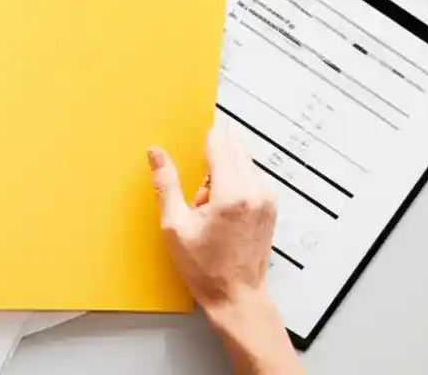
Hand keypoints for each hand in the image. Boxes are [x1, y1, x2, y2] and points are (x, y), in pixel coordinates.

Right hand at [149, 120, 303, 374]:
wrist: (238, 297)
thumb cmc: (207, 269)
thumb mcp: (175, 227)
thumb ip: (166, 184)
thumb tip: (156, 153)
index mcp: (231, 194)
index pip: (220, 143)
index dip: (206, 134)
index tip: (194, 130)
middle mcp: (255, 191)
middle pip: (235, 147)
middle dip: (213, 155)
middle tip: (197, 183)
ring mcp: (267, 198)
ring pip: (243, 161)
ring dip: (224, 170)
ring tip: (207, 203)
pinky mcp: (270, 205)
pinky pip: (251, 177)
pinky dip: (235, 182)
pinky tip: (220, 208)